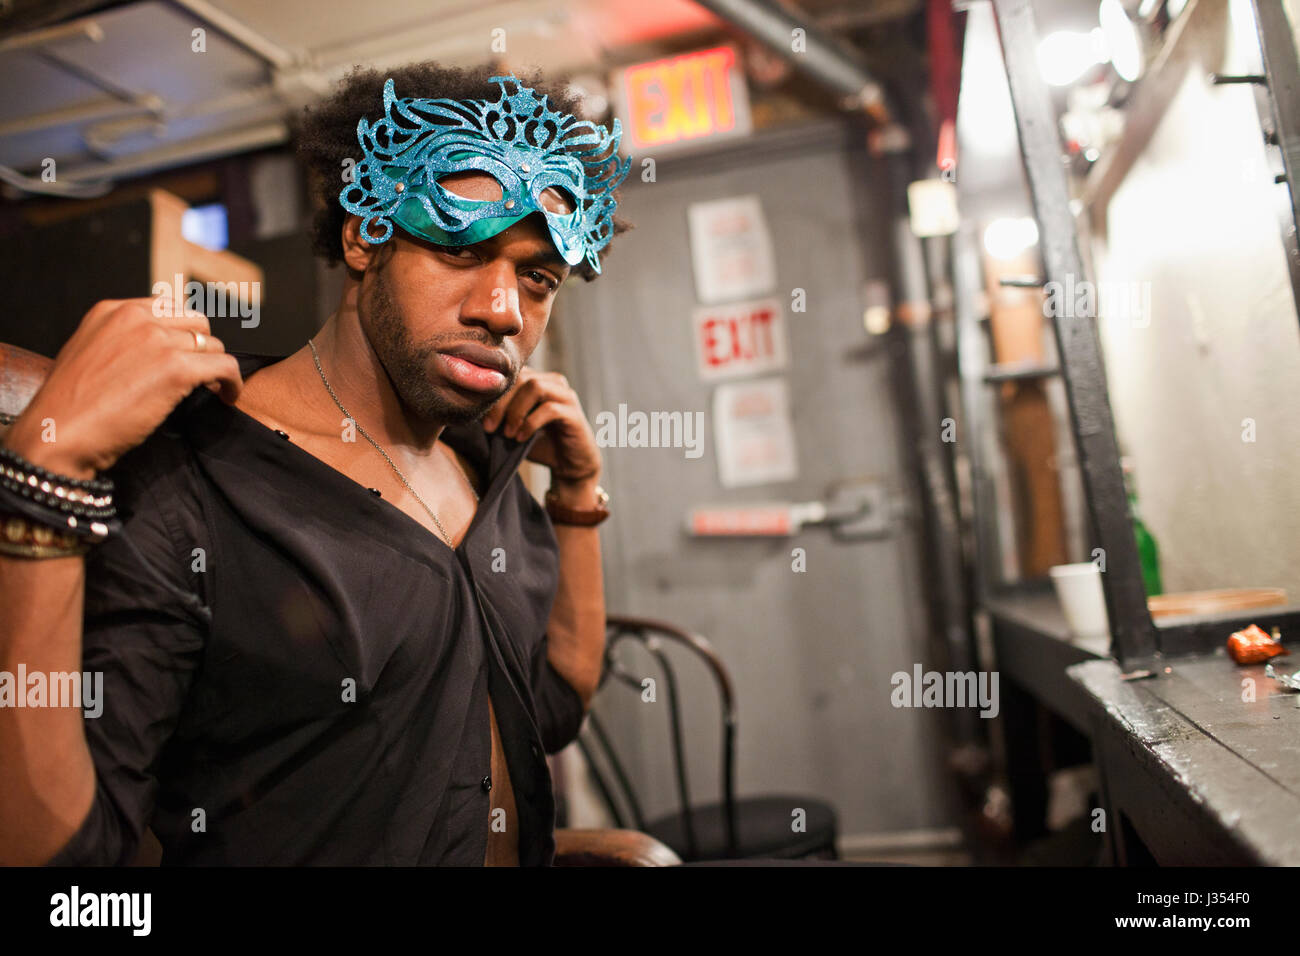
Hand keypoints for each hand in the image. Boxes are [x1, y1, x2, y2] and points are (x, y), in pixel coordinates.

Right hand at [2, 297, 242, 477]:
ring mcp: (158, 341)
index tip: (187, 352)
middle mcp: (137, 318)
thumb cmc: (70, 407)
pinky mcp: (177, 369)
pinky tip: (228, 396)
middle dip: (202, 347)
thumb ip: (119, 341)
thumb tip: (153, 351)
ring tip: (213, 388)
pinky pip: (225, 367)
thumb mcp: (87, 353)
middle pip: (195, 322)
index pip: (167, 308)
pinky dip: (233, 382)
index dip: (183, 332)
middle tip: (202, 373)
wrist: (57, 433)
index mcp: (112, 311)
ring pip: (212, 345)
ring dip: (215, 367)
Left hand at [480, 368, 600, 485]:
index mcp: (536, 380)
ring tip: (509, 433)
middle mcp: (552, 381)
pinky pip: (549, 409)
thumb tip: (472, 407)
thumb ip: (498, 413)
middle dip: (501, 403)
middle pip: (521, 378)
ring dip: (516, 411)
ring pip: (535, 387)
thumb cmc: (539, 444)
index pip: (509, 374)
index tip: (482, 421)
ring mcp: (565, 395)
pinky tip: (522, 438)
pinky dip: (531, 423)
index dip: (492, 394)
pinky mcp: (574, 413)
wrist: (569, 465)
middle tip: (491, 428)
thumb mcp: (513, 426)